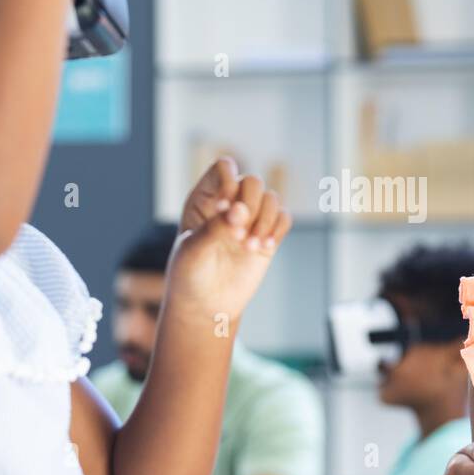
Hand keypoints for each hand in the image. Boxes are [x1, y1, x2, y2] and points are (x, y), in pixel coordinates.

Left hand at [163, 157, 291, 320]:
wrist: (206, 305)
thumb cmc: (189, 274)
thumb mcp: (193, 250)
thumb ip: (215, 227)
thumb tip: (239, 210)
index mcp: (205, 198)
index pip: (224, 169)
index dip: (229, 182)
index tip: (223, 208)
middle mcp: (230, 204)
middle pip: (252, 182)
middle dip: (250, 206)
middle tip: (237, 236)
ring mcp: (250, 220)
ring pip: (271, 198)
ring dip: (264, 221)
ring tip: (249, 246)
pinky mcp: (266, 237)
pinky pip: (283, 218)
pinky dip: (277, 229)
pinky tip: (263, 246)